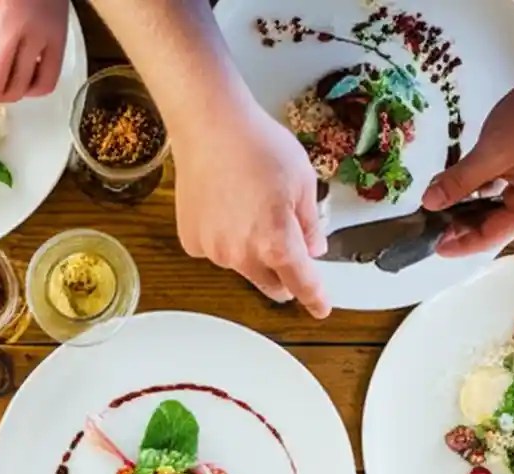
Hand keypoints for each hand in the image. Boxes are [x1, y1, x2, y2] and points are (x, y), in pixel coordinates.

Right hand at [173, 101, 330, 317]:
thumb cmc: (256, 145)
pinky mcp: (192, 241)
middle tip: (288, 248)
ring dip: (252, 252)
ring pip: (243, 266)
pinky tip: (226, 207)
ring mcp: (214, 250)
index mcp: (277, 242)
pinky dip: (225, 239)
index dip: (315, 298)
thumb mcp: (302, 181)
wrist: (208, 125)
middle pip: (271, 284)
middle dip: (284, 275)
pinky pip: (217, 251)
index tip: (320, 308)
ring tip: (251, 207)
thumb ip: (310, 223)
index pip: (302, 283)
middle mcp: (242, 254)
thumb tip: (313, 247)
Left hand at [421, 71, 513, 257]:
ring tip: (433, 199)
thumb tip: (430, 203)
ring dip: (462, 202)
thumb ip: (460, 181)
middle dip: (458, 222)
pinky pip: (492, 185)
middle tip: (425, 221)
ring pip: (488, 204)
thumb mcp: (492, 152)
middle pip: (490, 223)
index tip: (432, 246)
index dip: (460, 243)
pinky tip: (450, 180)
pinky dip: (472, 185)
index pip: (492, 236)